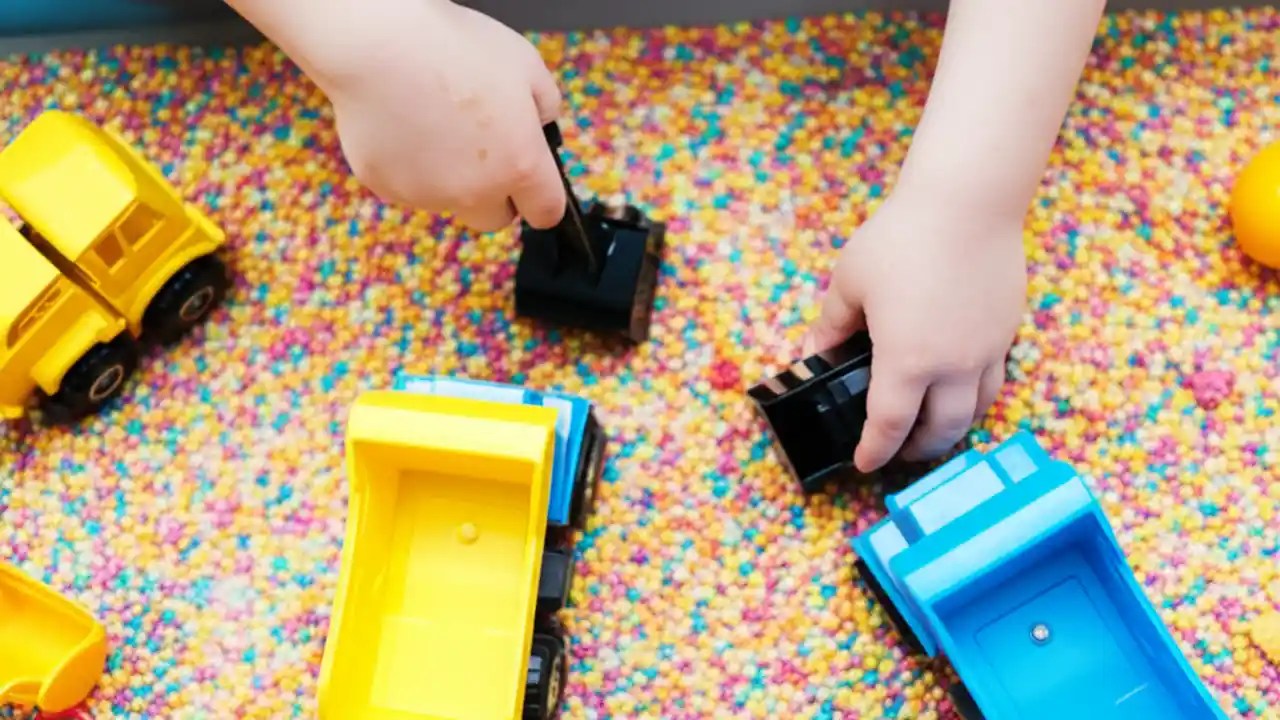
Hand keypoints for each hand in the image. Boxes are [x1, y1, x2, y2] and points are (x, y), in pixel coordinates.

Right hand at [318, 2, 566, 230]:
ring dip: (447, 176)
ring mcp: (428, 195)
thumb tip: (540, 124)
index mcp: (521, 164)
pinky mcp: (386, 187)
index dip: (541, 197)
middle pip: (495, 218)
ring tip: (432, 121)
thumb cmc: (455, 46)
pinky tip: (401, 122)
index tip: (533, 184)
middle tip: (482, 151)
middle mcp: (477, 191)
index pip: (547, 212)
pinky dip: (406, 163)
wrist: (377, 43)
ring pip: (447, 199)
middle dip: (494, 194)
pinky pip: (404, 184)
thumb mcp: (525, 64)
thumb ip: (545, 105)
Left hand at [804, 185, 1026, 472]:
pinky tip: (958, 386)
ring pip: (976, 411)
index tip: (864, 462)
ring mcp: (987, 350)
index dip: (875, 450)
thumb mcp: (849, 284)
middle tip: (899, 450)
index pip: (889, 425)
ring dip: (952, 429)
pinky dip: (975, 397)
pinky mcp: (1007, 330)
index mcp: (907, 361)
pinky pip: (993, 380)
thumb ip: (831, 327)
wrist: (968, 202)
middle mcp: (953, 366)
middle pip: (941, 431)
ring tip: (932, 427)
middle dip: (918, 449)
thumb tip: (813, 356)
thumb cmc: (900, 239)